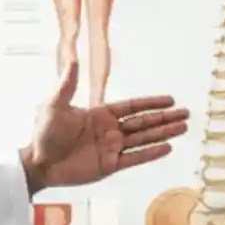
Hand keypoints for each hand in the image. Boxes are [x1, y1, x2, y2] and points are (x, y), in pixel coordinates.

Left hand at [20, 60, 189, 192]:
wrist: (38, 163)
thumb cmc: (44, 133)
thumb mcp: (55, 105)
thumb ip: (67, 84)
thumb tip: (74, 59)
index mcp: (100, 114)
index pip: (132, 107)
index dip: (151, 103)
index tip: (171, 100)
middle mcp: (110, 130)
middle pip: (143, 122)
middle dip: (165, 118)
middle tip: (186, 113)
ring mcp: (111, 148)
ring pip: (143, 139)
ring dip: (163, 133)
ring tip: (183, 128)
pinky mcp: (109, 166)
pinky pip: (134, 158)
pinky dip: (150, 153)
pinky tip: (167, 148)